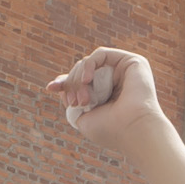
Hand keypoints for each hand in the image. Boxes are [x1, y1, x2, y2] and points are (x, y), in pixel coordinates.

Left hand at [45, 45, 161, 143]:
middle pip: (81, 71)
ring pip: (89, 63)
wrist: (133, 130)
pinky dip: (88, 65)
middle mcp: (115, 81)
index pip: (79, 81)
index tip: (51, 88)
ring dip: (78, 79)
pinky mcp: (131, 61)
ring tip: (83, 100)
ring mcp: (123, 71)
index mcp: (106, 95)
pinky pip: (100, 54)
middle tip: (74, 103)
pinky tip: (87, 80)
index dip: (64, 82)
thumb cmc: (111, 129)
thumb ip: (71, 100)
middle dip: (71, 84)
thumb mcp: (82, 117)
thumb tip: (60, 84)